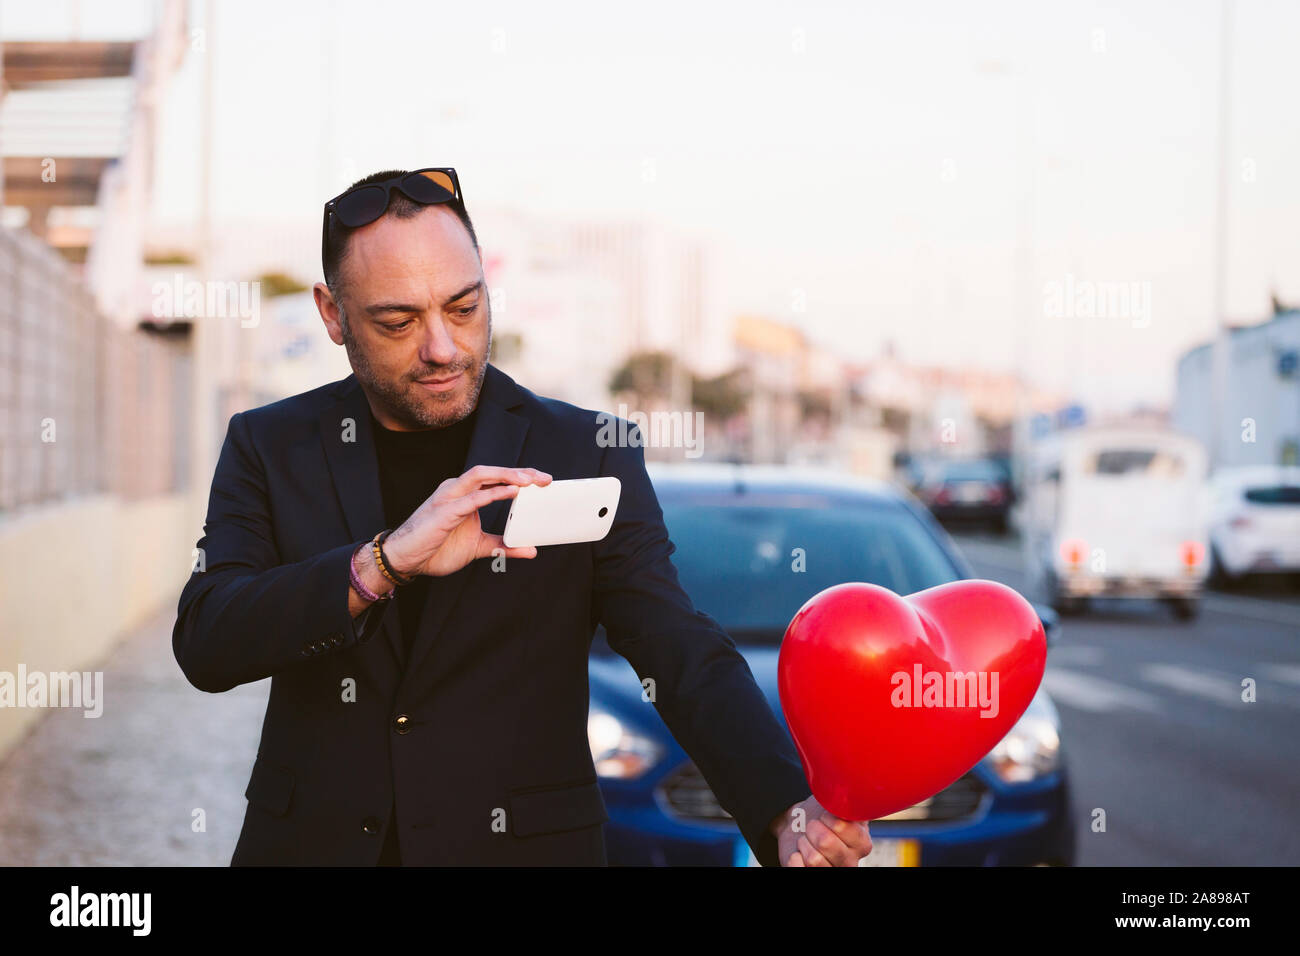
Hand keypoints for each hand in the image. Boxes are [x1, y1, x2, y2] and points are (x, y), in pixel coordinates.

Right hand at [383, 466, 551, 577]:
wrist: (405, 559)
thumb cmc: (436, 548)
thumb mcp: (479, 547)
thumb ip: (504, 545)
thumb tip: (531, 549)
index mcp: (465, 493)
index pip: (496, 478)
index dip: (520, 476)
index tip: (543, 481)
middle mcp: (457, 489)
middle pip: (492, 471)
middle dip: (519, 472)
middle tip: (544, 479)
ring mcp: (449, 497)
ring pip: (480, 475)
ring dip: (507, 475)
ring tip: (529, 480)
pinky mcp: (444, 512)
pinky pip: (471, 498)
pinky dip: (492, 493)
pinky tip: (511, 492)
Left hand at [769, 794, 871, 866]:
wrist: (800, 826)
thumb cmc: (821, 814)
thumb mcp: (837, 803)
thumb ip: (847, 800)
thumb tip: (848, 793)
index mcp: (862, 842)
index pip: (843, 827)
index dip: (828, 817)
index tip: (825, 815)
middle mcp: (851, 862)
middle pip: (826, 843)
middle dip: (812, 829)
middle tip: (813, 827)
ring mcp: (832, 870)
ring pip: (813, 860)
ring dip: (804, 843)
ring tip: (807, 840)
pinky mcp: (812, 874)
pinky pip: (799, 868)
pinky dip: (794, 858)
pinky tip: (799, 853)